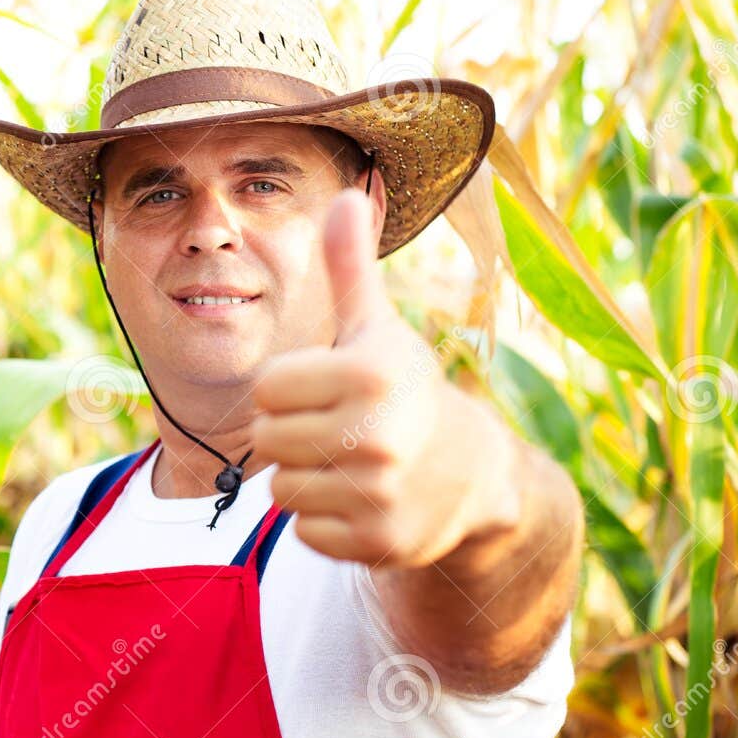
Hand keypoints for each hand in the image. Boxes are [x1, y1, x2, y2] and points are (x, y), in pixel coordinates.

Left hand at [249, 189, 518, 568]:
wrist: (472, 472)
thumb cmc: (403, 390)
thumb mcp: (378, 329)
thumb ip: (350, 269)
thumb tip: (343, 196)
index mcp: (369, 372)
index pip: (265, 388)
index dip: (287, 388)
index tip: (325, 388)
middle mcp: (378, 433)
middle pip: (265, 440)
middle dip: (290, 434)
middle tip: (335, 429)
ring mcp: (379, 491)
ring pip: (280, 491)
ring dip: (304, 479)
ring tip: (348, 464)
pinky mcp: (378, 541)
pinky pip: (304, 531)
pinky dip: (323, 522)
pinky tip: (359, 500)